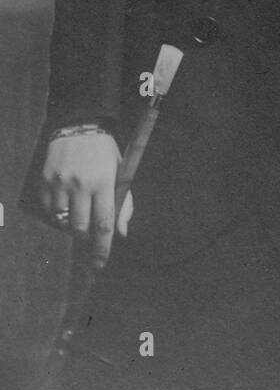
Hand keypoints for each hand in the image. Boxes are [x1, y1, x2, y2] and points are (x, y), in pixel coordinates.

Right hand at [40, 132, 132, 267]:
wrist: (80, 126)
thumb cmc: (104, 152)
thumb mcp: (121, 173)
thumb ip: (124, 203)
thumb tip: (121, 233)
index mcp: (104, 183)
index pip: (104, 224)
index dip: (102, 249)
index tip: (100, 264)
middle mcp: (81, 184)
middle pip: (80, 228)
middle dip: (85, 237)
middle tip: (88, 232)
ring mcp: (61, 183)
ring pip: (62, 221)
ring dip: (70, 224)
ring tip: (78, 210)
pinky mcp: (46, 181)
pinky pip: (48, 209)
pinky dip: (57, 213)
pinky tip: (65, 201)